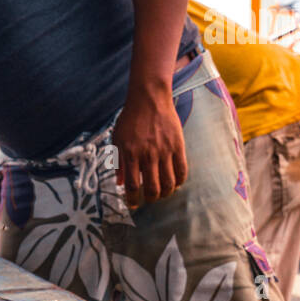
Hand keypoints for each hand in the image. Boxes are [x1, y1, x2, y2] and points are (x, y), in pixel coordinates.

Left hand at [113, 90, 187, 206]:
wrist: (149, 97)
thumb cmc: (131, 118)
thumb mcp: (118, 139)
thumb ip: (118, 162)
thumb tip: (120, 183)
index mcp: (130, 154)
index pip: (132, 186)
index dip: (133, 200)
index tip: (133, 204)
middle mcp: (148, 154)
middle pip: (152, 188)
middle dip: (150, 199)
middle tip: (149, 198)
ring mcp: (164, 150)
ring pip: (168, 183)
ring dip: (165, 194)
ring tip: (162, 193)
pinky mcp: (178, 145)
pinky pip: (182, 170)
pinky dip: (179, 182)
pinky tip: (175, 183)